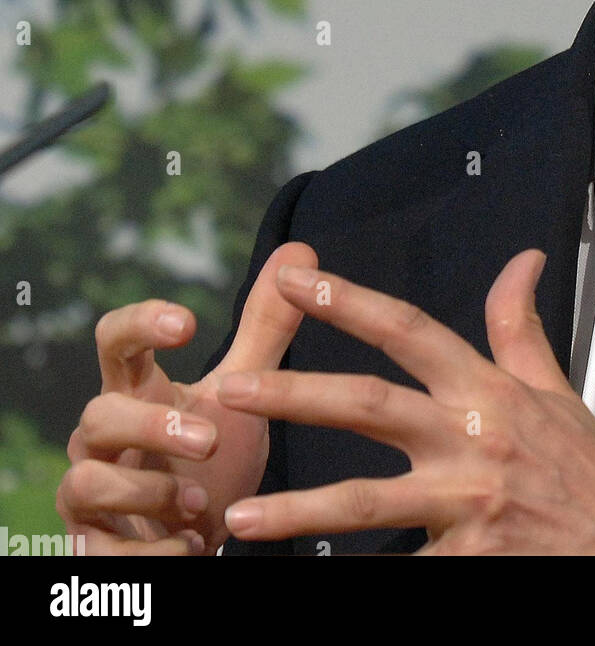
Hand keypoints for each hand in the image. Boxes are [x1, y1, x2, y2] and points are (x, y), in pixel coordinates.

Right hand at [56, 241, 317, 554]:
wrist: (198, 535)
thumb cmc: (210, 454)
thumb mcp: (241, 391)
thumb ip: (266, 329)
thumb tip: (301, 249)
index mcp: (136, 390)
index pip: (114, 341)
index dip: (139, 323)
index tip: (185, 321)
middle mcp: (102, 440)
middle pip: (96, 416)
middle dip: (150, 428)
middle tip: (209, 438)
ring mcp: (90, 494)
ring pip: (86, 483)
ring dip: (147, 494)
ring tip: (198, 503)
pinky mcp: (93, 549)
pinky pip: (102, 554)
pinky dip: (149, 554)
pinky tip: (189, 548)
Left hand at [217, 250, 594, 554]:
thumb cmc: (586, 465)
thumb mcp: (553, 388)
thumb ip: (519, 325)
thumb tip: (523, 256)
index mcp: (485, 388)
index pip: (408, 329)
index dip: (348, 300)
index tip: (290, 280)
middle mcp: (472, 437)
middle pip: (370, 406)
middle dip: (293, 395)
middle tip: (226, 390)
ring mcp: (470, 502)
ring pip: (368, 501)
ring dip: (297, 509)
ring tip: (236, 517)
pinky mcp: (472, 561)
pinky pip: (401, 568)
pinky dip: (357, 577)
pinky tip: (305, 584)